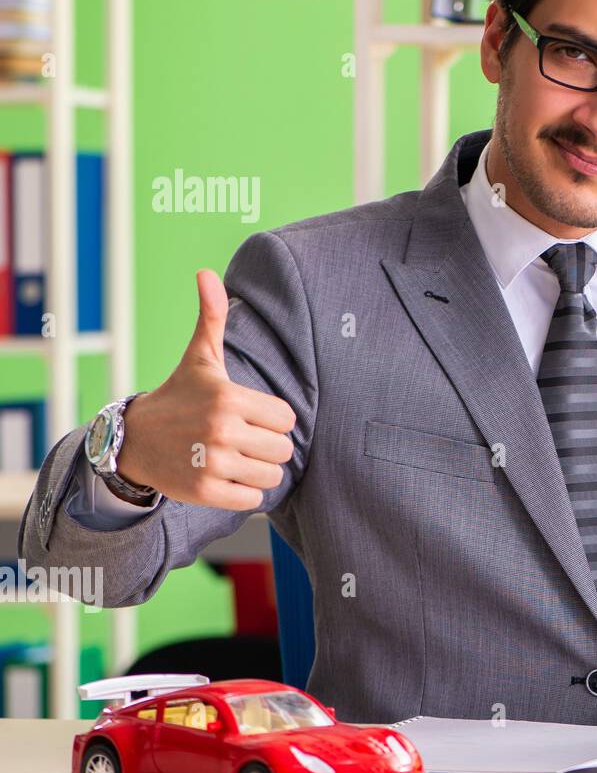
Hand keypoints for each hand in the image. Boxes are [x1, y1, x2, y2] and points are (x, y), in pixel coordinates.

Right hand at [114, 269, 296, 510]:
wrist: (133, 441)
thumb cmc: (177, 396)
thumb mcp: (199, 357)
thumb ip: (213, 316)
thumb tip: (206, 273)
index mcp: (230, 398)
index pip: (287, 419)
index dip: (271, 419)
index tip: (248, 415)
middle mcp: (223, 431)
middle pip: (284, 449)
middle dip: (267, 446)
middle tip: (240, 438)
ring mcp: (213, 464)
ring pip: (273, 475)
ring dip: (258, 471)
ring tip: (233, 457)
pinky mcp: (205, 493)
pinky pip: (254, 500)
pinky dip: (245, 493)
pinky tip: (225, 477)